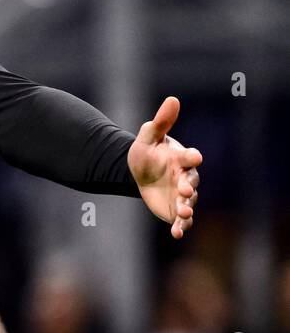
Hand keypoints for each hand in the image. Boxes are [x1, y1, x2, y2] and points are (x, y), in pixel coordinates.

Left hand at [127, 96, 201, 239]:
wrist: (139, 173)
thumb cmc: (147, 152)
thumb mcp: (148, 137)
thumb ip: (160, 121)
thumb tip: (172, 99)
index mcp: (181, 158)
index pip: (190, 157)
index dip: (192, 157)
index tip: (194, 156)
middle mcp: (186, 177)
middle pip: (191, 182)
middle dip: (189, 186)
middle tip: (185, 190)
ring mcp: (182, 195)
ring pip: (188, 202)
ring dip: (187, 209)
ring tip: (183, 213)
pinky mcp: (175, 210)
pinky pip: (181, 220)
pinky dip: (180, 227)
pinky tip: (176, 233)